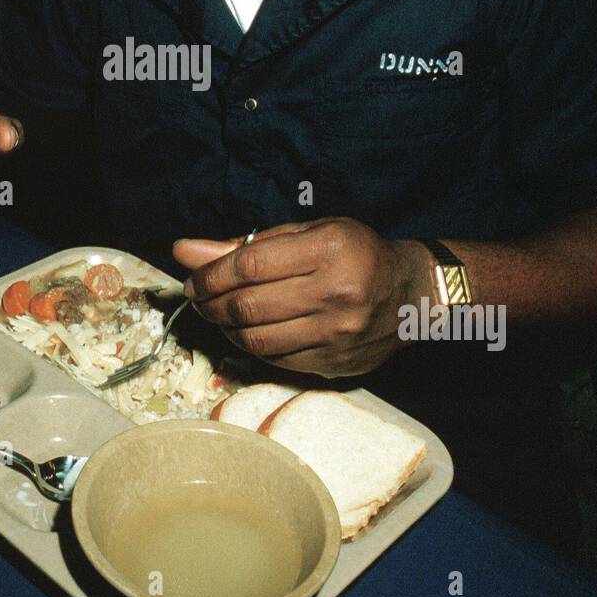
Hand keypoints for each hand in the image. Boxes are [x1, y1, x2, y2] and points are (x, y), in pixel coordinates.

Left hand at [172, 220, 430, 377]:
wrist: (412, 295)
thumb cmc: (354, 253)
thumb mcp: (306, 234)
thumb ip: (245, 244)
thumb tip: (183, 251)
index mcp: (330, 248)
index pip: (250, 265)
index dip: (211, 274)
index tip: (193, 278)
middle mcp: (337, 292)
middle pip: (249, 306)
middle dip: (211, 303)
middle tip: (199, 297)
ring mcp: (337, 333)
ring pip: (257, 340)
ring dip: (225, 328)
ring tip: (220, 314)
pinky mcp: (335, 363)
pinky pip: (276, 361)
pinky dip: (252, 347)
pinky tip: (247, 332)